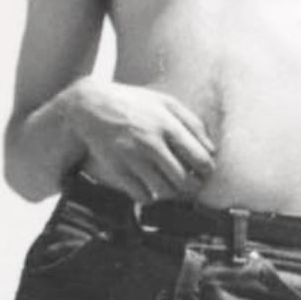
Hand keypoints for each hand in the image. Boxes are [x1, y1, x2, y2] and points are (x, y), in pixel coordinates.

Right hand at [69, 79, 215, 201]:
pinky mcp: (117, 170)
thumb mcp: (165, 102)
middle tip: (192, 185)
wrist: (89, 107)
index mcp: (167, 124)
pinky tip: (152, 188)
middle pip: (184, 180)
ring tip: (174, 187)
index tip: (204, 172)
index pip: (200, 158)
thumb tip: (212, 149)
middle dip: (193, 187)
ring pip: (165, 191)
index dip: (207, 171)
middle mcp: (151, 143)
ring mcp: (133, 158)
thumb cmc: (133, 103)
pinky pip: (143, 196)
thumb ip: (192, 122)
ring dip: (174, 194)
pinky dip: (152, 197)